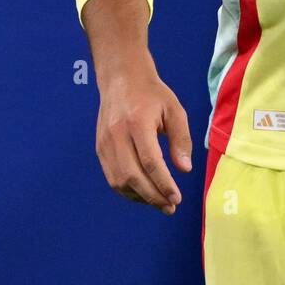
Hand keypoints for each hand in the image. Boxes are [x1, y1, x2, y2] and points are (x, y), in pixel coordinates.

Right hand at [95, 51, 192, 214]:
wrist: (121, 78)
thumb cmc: (152, 94)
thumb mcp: (174, 110)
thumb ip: (181, 139)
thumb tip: (184, 169)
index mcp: (137, 122)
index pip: (150, 161)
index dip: (163, 184)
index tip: (176, 198)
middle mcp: (116, 134)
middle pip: (132, 176)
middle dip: (152, 196)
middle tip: (170, 206)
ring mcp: (104, 142)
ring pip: (119, 181)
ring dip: (139, 197)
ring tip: (159, 202)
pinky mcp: (99, 148)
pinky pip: (112, 176)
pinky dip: (128, 190)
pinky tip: (144, 192)